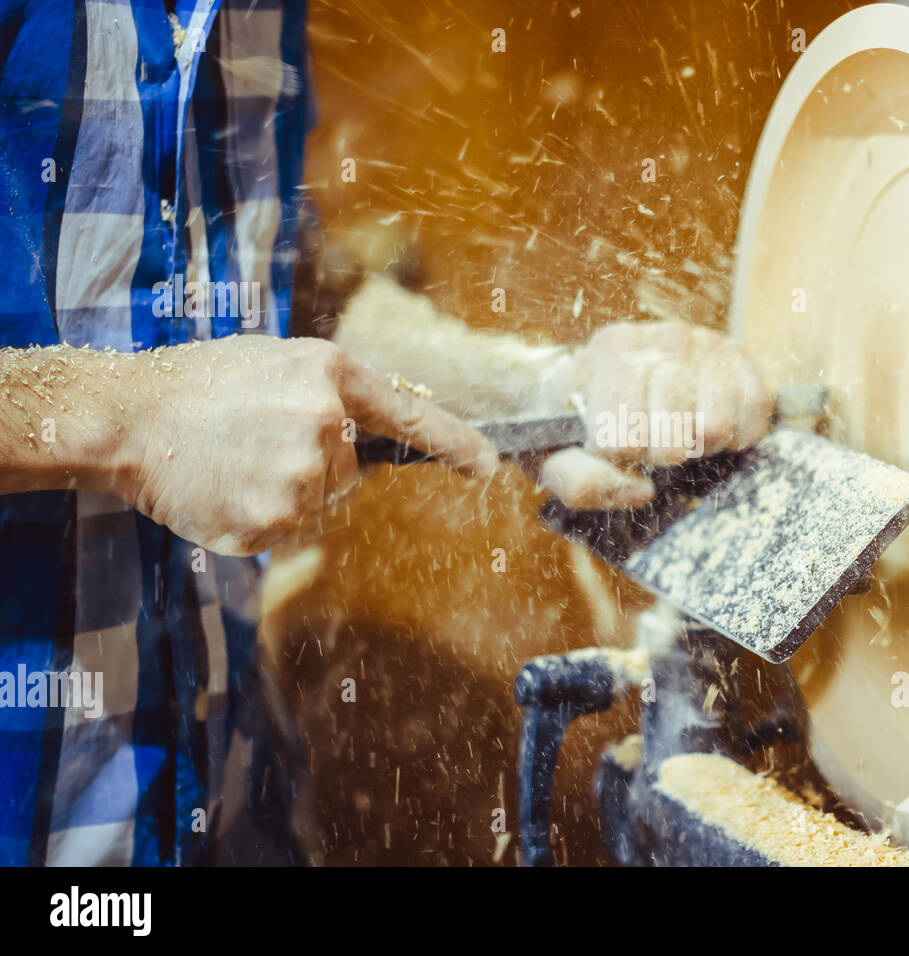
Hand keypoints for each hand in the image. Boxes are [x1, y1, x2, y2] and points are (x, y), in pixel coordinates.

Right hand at [116, 336, 496, 555]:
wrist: (127, 416)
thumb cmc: (200, 386)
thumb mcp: (278, 364)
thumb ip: (331, 395)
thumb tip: (371, 435)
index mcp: (330, 373)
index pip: (411, 415)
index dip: (455, 444)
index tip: (488, 468)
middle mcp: (327, 420)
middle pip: (350, 472)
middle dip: (313, 466)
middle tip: (252, 441)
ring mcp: (301, 471)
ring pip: (317, 502)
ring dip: (283, 493)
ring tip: (232, 461)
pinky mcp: (274, 516)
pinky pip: (285, 529)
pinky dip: (256, 518)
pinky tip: (223, 488)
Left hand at [539, 320, 771, 508]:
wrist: (607, 378)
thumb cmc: (578, 421)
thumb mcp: (555, 455)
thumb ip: (579, 480)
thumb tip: (642, 491)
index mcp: (610, 351)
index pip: (624, 439)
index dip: (619, 460)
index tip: (610, 445)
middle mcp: (660, 336)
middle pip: (673, 438)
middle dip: (659, 455)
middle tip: (648, 442)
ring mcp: (702, 341)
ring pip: (715, 426)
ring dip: (698, 446)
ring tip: (678, 432)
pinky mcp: (736, 355)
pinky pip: (755, 406)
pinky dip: (738, 434)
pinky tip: (710, 429)